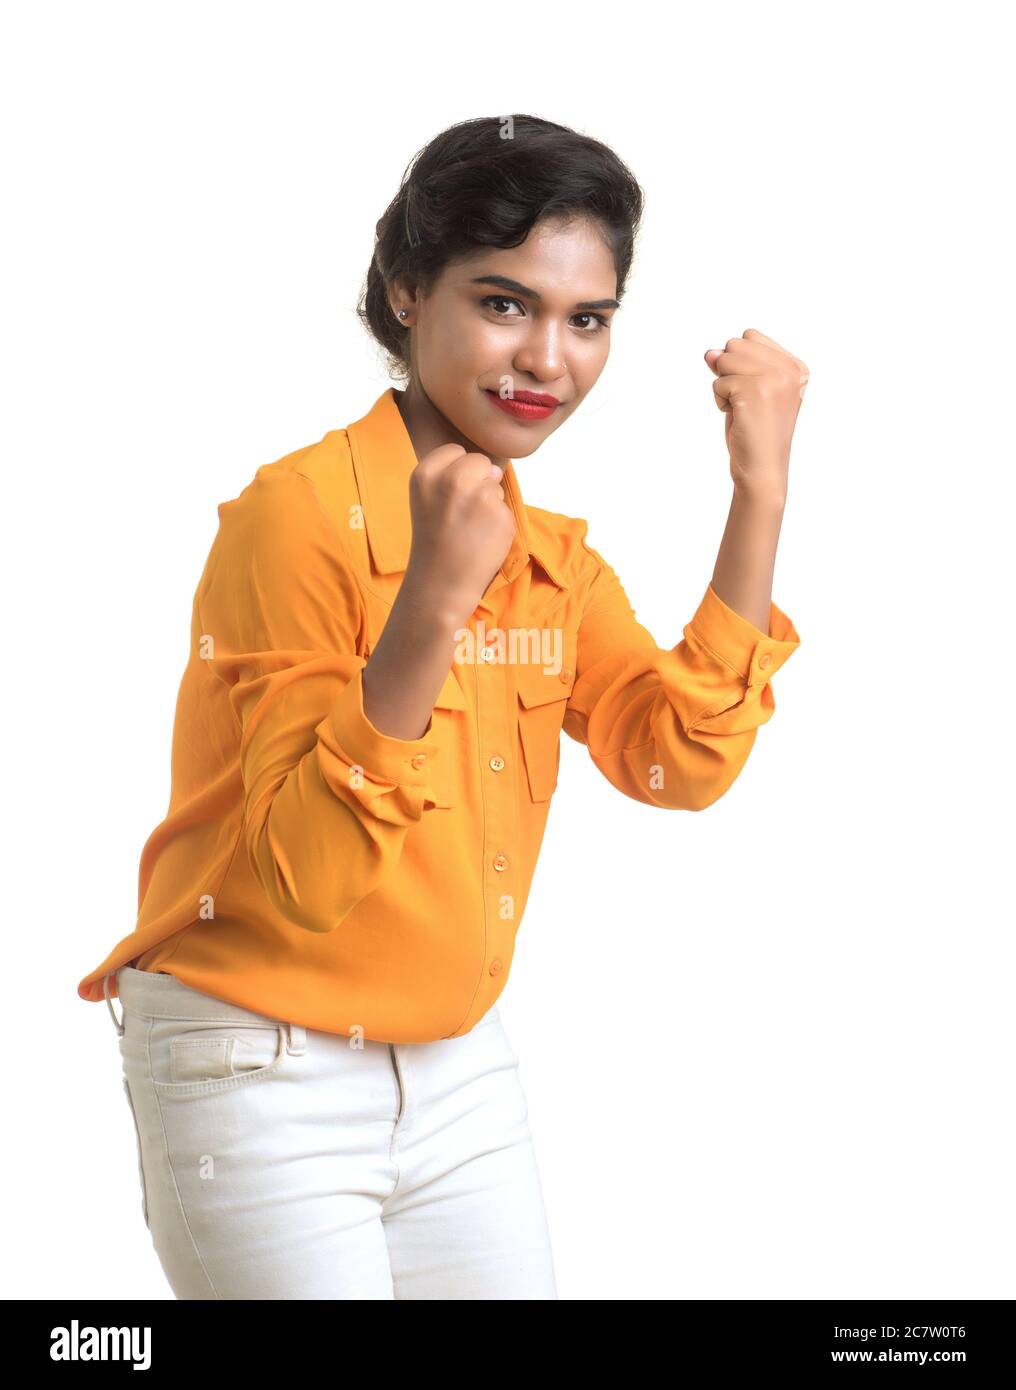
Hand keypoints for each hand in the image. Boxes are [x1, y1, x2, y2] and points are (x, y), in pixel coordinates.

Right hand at [404, 443, 516, 620]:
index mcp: (425, 474)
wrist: (441, 584)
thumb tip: (496, 469)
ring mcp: (478, 496)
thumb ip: (453, 476)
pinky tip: (483, 540)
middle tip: (462, 514)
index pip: (455, 451)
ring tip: (470, 529)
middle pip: (480, 461)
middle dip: (478, 482)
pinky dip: (500, 524)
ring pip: (496, 485)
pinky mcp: (500, 514)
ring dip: (490, 504)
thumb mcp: (428, 500)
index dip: (457, 472)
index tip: (449, 497)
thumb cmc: (434, 543)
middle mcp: (451, 479)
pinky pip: (506, 508)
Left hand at [704, 328, 808, 501]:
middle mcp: (789, 369)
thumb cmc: (755, 433)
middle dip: (730, 372)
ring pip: (725, 359)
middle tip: (746, 402)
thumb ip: (734, 366)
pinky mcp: (754, 389)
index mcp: (796, 367)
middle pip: (736, 344)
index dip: (739, 362)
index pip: (751, 337)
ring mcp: (774, 378)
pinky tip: (738, 417)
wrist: (762, 468)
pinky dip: (720, 401)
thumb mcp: (748, 392)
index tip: (754, 391)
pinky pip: (718, 382)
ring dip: (724, 386)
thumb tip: (710, 353)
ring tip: (743, 409)